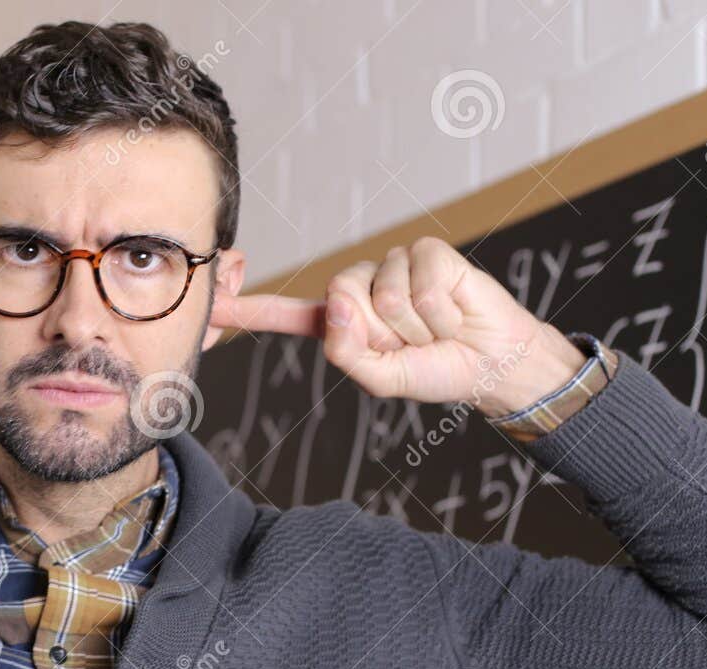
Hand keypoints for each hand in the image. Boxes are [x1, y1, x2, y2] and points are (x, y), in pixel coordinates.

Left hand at [209, 237, 585, 417]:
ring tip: (435, 327)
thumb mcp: (383, 377)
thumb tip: (338, 306)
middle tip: (412, 341)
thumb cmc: (436, 370)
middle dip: (383, 332)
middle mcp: (360, 288)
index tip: (214, 306)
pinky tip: (452, 309)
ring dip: (417, 325)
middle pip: (341, 298)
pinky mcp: (425, 253)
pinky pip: (417, 282)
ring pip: (384, 296)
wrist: (491, 363)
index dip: (250, 310)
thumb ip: (349, 351)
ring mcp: (392, 266)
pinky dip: (439, 309)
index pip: (287, 314)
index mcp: (341, 321)